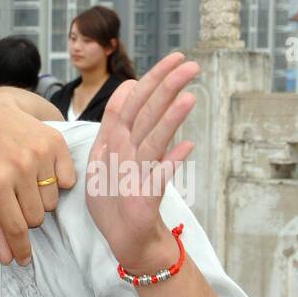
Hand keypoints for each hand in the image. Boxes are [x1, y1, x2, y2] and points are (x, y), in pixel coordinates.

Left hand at [0, 89, 76, 264]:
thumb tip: (8, 259)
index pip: (16, 227)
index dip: (22, 249)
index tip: (26, 261)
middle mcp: (19, 167)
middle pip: (37, 217)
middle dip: (27, 215)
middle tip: (15, 198)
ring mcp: (40, 154)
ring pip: (52, 202)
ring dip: (41, 198)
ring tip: (25, 180)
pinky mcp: (56, 143)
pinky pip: (68, 181)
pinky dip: (58, 181)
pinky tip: (41, 169)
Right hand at [84, 52, 198, 271]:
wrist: (127, 238)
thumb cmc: (119, 195)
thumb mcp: (108, 154)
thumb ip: (116, 120)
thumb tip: (130, 85)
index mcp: (112, 142)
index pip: (131, 103)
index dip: (152, 80)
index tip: (176, 58)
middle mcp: (120, 155)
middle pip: (142, 116)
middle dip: (164, 89)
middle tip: (189, 64)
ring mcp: (130, 176)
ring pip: (151, 142)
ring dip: (168, 120)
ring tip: (189, 97)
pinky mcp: (143, 200)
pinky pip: (159, 178)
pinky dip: (171, 163)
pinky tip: (187, 146)